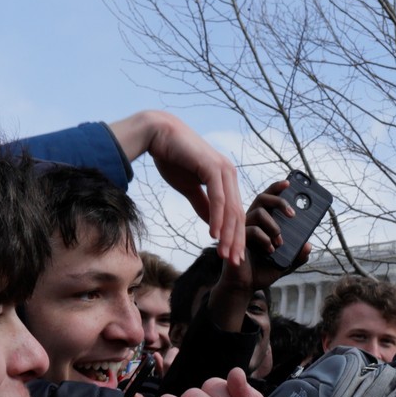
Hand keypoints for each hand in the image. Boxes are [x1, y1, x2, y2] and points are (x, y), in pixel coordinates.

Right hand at [107, 110, 244, 263]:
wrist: (158, 134)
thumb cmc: (173, 158)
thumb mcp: (190, 188)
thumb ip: (202, 205)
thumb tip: (211, 224)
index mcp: (226, 179)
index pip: (234, 212)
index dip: (235, 236)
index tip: (232, 256)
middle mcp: (229, 174)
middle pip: (237, 213)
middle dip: (236, 240)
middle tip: (234, 262)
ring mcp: (222, 169)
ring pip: (230, 208)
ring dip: (228, 234)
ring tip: (224, 254)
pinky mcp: (212, 167)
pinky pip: (218, 197)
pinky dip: (217, 217)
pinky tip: (215, 233)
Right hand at [220, 179, 311, 299]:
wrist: (245, 286)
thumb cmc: (262, 271)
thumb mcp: (285, 263)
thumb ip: (297, 255)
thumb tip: (308, 244)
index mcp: (261, 222)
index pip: (268, 199)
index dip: (276, 188)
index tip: (289, 182)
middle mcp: (250, 221)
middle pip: (262, 198)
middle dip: (279, 201)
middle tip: (293, 214)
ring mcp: (242, 229)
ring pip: (259, 213)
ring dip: (274, 226)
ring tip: (280, 242)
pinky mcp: (237, 238)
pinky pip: (252, 230)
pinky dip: (265, 239)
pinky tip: (270, 250)